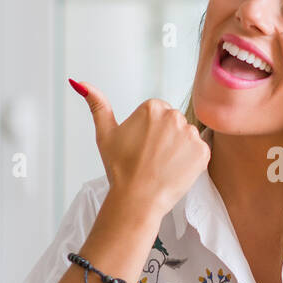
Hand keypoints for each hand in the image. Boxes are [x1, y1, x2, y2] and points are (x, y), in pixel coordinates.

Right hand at [69, 78, 210, 217]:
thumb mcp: (105, 133)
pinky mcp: (203, 152)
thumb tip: (80, 83)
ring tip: (162, 166)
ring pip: (187, 139)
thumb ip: (97, 104)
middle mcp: (174, 115)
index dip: (150, 134)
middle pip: (174, 124)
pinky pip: (199, 154)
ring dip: (179, 150)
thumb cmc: (120, 168)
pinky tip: (175, 171)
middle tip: (151, 158)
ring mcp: (191, 134)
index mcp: (153, 107)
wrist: (137, 199)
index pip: (159, 115)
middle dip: (166, 139)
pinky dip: (191, 163)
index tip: (142, 147)